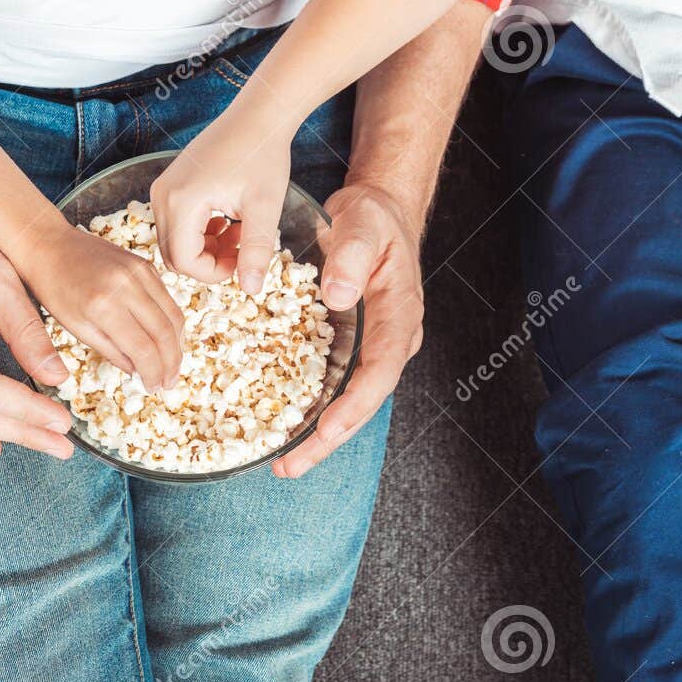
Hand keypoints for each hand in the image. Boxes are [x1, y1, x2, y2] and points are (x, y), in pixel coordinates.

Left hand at [20, 223, 184, 389]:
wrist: (50, 245)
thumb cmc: (54, 288)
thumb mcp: (76, 327)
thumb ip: (111, 351)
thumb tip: (139, 371)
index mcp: (104, 305)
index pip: (143, 349)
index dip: (153, 373)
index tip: (154, 388)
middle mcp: (127, 286)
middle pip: (164, 333)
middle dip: (171, 363)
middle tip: (169, 383)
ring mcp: (139, 271)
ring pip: (173, 316)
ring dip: (177, 345)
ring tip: (172, 366)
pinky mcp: (145, 265)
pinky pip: (167, 299)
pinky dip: (171, 323)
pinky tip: (167, 340)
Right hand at [151, 105, 293, 293]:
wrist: (258, 116)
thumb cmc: (263, 155)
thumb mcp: (265, 208)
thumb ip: (256, 251)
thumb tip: (252, 291)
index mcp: (181, 201)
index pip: (184, 261)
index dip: (213, 273)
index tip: (241, 263)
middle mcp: (162, 196)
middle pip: (174, 255)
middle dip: (208, 263)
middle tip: (241, 250)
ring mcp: (162, 190)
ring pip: (175, 243)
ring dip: (205, 249)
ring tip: (239, 234)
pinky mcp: (169, 187)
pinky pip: (176, 226)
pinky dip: (200, 234)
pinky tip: (227, 223)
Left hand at [273, 182, 423, 478]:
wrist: (376, 216)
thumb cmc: (373, 219)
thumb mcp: (364, 223)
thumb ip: (353, 255)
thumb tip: (339, 296)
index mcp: (399, 316)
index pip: (382, 369)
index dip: (355, 403)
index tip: (327, 428)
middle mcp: (388, 342)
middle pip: (363, 402)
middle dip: (329, 439)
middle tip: (290, 466)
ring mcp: (369, 350)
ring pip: (348, 403)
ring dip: (317, 437)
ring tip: (283, 465)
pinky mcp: (349, 350)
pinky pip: (331, 388)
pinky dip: (309, 412)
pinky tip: (281, 431)